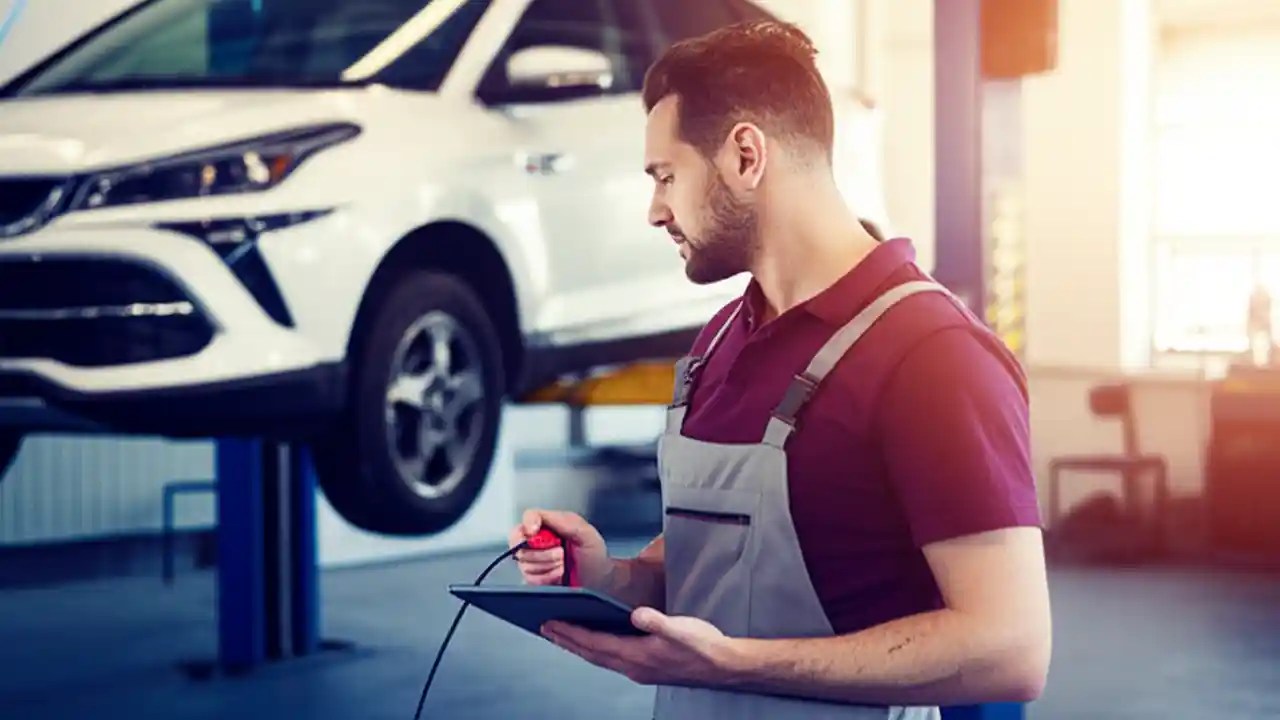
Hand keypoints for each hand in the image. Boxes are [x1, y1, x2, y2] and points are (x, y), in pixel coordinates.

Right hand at [508, 509, 612, 588]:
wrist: (599, 582)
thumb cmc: (595, 556)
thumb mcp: (586, 533)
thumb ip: (564, 521)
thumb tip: (539, 519)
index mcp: (551, 524)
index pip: (529, 516)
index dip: (528, 524)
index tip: (534, 532)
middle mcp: (539, 539)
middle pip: (519, 540)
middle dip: (541, 551)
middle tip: (560, 553)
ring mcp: (534, 558)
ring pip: (523, 561)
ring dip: (546, 566)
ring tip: (562, 565)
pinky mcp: (534, 576)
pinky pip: (528, 577)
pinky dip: (545, 578)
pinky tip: (558, 575)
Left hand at [541, 607, 743, 688]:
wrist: (724, 666)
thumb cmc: (704, 646)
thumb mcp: (682, 629)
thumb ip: (658, 622)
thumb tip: (636, 614)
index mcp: (637, 656)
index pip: (595, 643)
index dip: (571, 633)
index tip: (550, 622)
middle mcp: (633, 666)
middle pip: (591, 653)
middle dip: (566, 640)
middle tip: (544, 627)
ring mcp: (638, 669)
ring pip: (599, 657)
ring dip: (579, 646)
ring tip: (561, 634)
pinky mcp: (646, 668)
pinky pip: (611, 658)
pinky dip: (596, 649)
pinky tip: (595, 642)